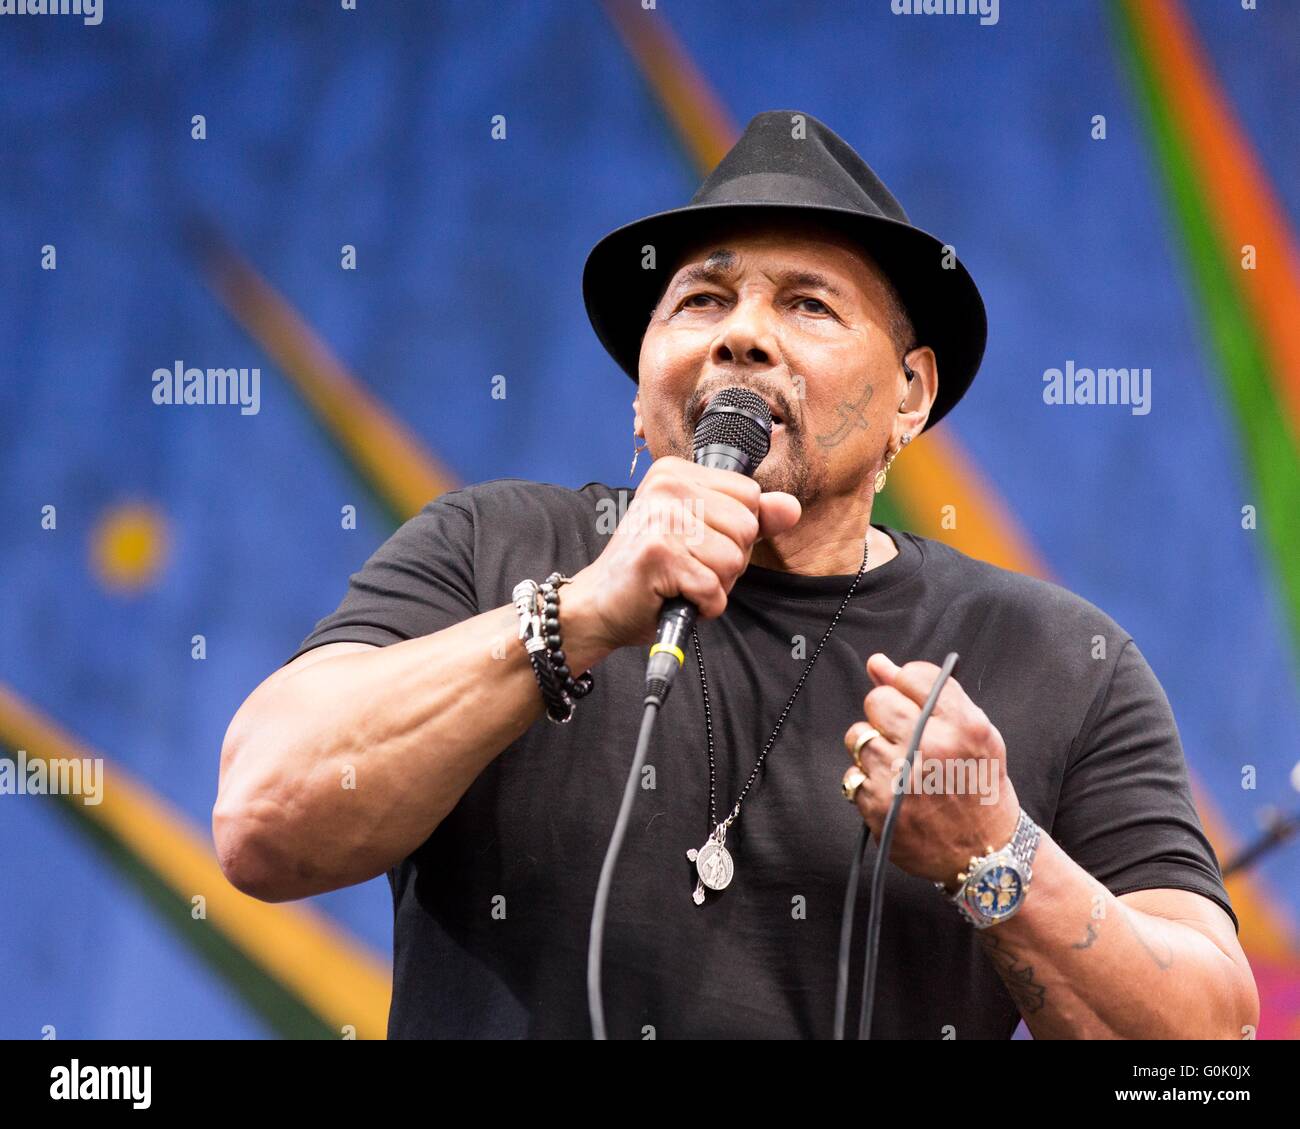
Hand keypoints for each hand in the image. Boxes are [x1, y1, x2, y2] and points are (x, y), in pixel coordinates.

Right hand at [564, 456, 800, 651]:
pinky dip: (702, 606)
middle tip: (689, 567)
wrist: (600, 604)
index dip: (737, 532)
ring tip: (680, 582)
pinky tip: (675, 597)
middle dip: (729, 562)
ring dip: (715, 586)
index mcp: (677, 473)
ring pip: (733, 560)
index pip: (750, 496)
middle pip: (747, 527)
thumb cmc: (653, 571)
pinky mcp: (658, 554)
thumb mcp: (704, 536)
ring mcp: (661, 518)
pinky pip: (713, 589)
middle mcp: (668, 486)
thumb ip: (750, 518)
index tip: (699, 543)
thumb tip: (791, 508)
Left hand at [842, 653, 1019, 888]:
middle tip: (905, 737)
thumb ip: (930, 692)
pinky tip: (893, 792)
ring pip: (858, 735)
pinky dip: (868, 781)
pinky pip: (853, 773)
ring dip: (873, 748)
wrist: (986, 853)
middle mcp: (933, 749)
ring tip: (899, 767)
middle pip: (878, 701)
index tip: (914, 703)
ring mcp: (903, 779)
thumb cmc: (978, 785)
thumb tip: (878, 663)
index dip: (907, 687)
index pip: (912, 676)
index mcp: (964, 727)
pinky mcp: (879, 806)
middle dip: (886, 714)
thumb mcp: (975, 733)